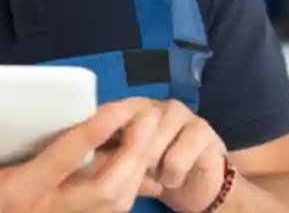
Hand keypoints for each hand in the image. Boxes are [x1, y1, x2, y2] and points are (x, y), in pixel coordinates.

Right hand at [0, 99, 163, 211]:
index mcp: (23, 192)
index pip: (62, 162)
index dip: (90, 135)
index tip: (113, 111)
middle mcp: (52, 207)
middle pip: (107, 188)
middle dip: (132, 154)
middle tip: (147, 119)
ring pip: (117, 201)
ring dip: (138, 167)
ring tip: (147, 132)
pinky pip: (113, 207)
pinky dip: (134, 182)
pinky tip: (137, 157)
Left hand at [96, 99, 228, 212]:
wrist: (197, 184)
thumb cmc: (155, 172)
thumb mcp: (124, 163)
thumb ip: (107, 153)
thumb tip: (85, 155)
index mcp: (131, 107)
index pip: (109, 112)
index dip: (100, 131)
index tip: (93, 153)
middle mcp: (154, 104)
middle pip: (131, 127)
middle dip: (128, 156)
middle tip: (133, 172)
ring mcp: (180, 113)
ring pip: (152, 143)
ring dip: (150, 168)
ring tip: (154, 175)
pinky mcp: (203, 130)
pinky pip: (176, 160)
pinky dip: (171, 176)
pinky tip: (172, 179)